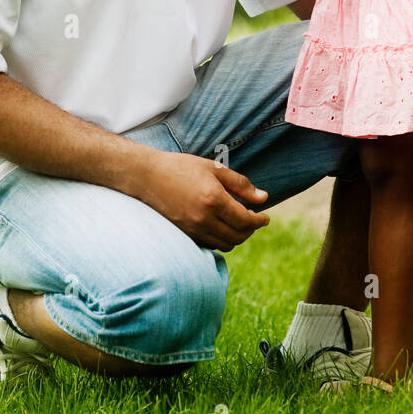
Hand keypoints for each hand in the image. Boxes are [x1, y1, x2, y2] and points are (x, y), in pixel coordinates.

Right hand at [144, 150, 269, 251]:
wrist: (147, 177)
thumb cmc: (181, 168)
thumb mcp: (214, 169)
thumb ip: (241, 184)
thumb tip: (264, 197)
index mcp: (213, 200)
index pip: (246, 220)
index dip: (260, 221)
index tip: (266, 217)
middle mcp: (203, 219)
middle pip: (238, 236)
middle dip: (250, 229)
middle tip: (253, 218)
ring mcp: (192, 230)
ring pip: (225, 244)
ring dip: (236, 236)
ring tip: (238, 222)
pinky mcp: (184, 235)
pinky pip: (210, 245)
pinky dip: (221, 240)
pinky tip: (220, 226)